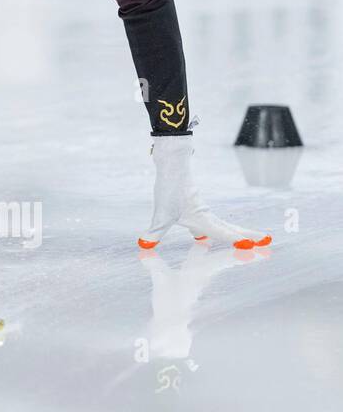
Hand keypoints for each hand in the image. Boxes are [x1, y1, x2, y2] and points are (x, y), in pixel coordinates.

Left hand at [138, 133, 271, 249]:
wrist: (173, 165)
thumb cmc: (169, 190)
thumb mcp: (161, 214)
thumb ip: (155, 232)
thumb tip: (144, 245)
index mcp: (203, 219)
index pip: (224, 234)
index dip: (236, 241)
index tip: (253, 247)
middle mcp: (206, 215)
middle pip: (229, 228)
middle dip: (246, 235)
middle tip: (266, 240)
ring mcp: (201, 209)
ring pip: (221, 223)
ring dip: (234, 232)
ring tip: (247, 238)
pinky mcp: (194, 203)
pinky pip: (210, 219)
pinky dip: (218, 227)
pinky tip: (202, 232)